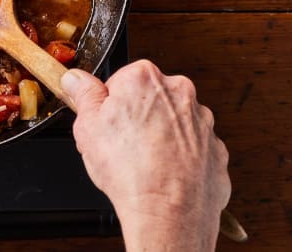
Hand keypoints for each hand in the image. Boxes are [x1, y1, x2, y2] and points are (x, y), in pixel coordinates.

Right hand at [62, 60, 230, 251]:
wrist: (168, 212)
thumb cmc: (130, 170)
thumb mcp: (87, 127)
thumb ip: (83, 95)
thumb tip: (76, 79)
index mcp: (145, 79)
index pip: (121, 80)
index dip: (109, 105)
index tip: (106, 122)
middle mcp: (179, 93)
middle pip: (149, 100)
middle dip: (136, 118)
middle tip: (120, 145)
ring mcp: (201, 122)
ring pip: (173, 123)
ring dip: (160, 137)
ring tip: (143, 165)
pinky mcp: (215, 149)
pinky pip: (192, 148)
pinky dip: (180, 159)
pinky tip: (163, 175)